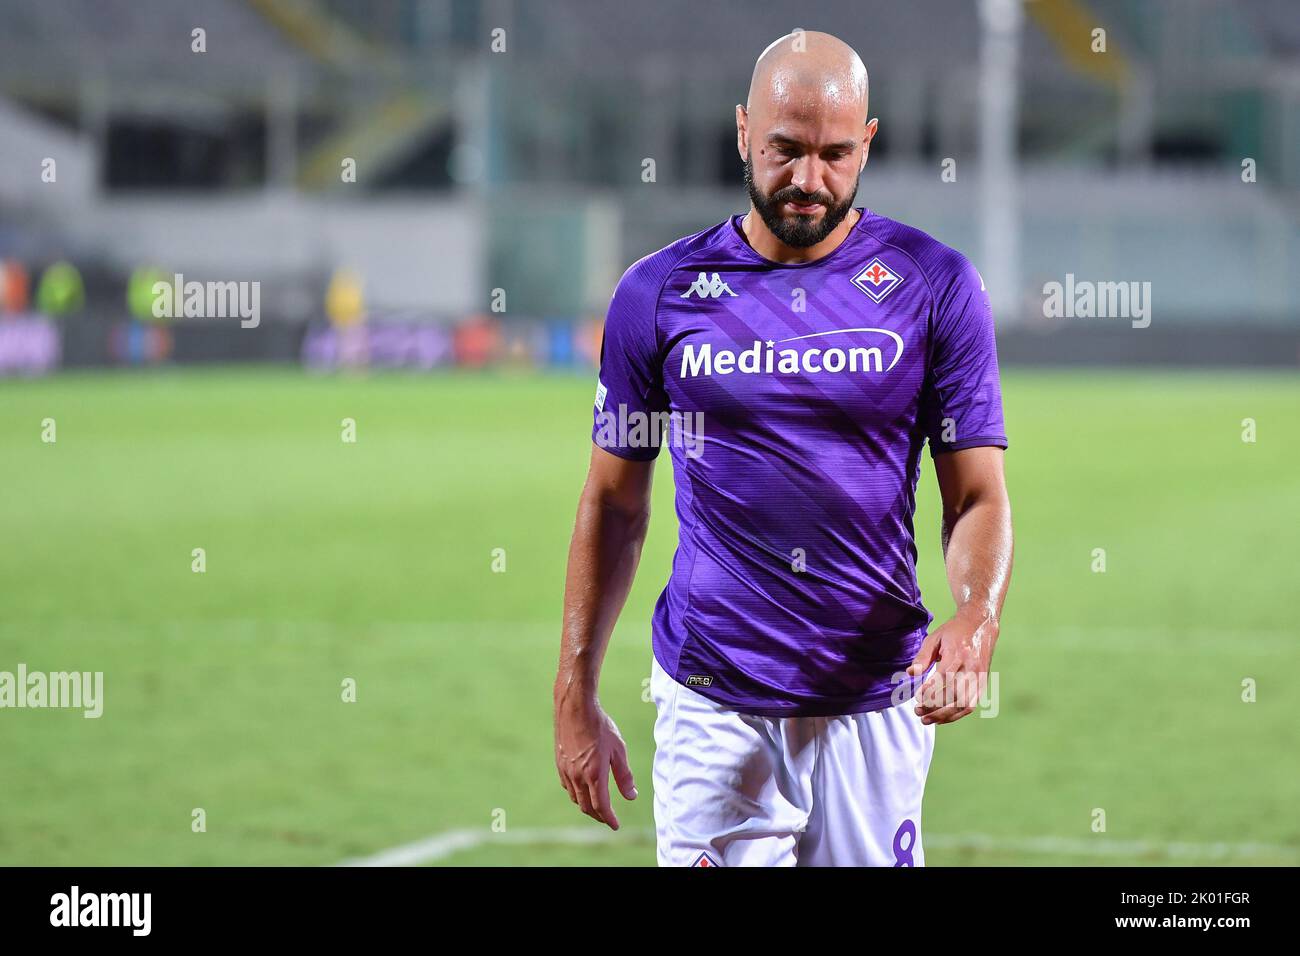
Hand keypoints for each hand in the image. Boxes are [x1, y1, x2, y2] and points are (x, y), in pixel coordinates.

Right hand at [554, 696, 637, 828]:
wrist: (575, 708)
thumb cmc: (600, 726)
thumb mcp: (618, 750)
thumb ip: (624, 776)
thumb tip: (631, 796)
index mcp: (594, 775)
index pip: (601, 806)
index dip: (609, 819)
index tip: (616, 825)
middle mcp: (577, 776)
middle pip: (587, 806)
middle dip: (598, 816)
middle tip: (608, 818)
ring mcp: (566, 770)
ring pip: (576, 798)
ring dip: (586, 806)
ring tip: (597, 807)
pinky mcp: (559, 763)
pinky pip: (568, 786)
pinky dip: (576, 794)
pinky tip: (582, 789)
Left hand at [906, 608, 997, 724]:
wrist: (981, 625)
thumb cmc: (954, 632)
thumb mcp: (935, 638)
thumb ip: (923, 657)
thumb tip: (911, 673)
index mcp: (958, 653)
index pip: (945, 676)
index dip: (931, 690)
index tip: (917, 696)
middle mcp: (971, 667)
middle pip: (955, 694)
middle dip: (935, 707)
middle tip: (917, 711)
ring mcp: (979, 677)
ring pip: (964, 704)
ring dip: (944, 715)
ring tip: (926, 719)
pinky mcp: (983, 683)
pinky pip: (971, 705)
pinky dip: (955, 715)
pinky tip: (941, 718)